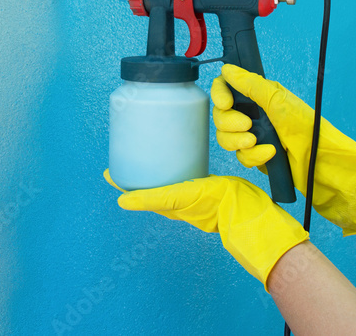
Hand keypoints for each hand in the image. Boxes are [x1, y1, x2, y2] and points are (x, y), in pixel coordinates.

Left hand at [104, 169, 307, 288]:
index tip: (108, 168)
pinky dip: (174, 162)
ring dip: (154, 165)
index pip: (135, 191)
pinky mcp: (203, 184)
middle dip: (136, 169)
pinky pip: (182, 170)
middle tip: (127, 149)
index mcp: (164, 203)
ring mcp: (188, 192)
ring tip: (147, 147)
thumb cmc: (213, 206)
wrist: (247, 209)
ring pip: (164, 176)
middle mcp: (173, 199)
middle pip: (147, 182)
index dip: (121, 180)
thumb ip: (151, 198)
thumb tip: (121, 200)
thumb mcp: (176, 198)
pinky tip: (178, 152)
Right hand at [211, 64, 355, 235]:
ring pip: (226, 138)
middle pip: (221, 116)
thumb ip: (250, 84)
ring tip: (257, 142)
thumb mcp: (278, 100)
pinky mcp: (255, 155)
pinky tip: (270, 153)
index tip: (226, 103)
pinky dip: (254, 155)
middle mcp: (252, 114)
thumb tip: (227, 69)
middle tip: (248, 125)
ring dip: (239, 141)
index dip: (220, 95)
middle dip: (231, 122)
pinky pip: (240, 156)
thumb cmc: (305, 127)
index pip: (226, 89)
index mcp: (258, 95)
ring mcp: (252, 135)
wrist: (319, 162)